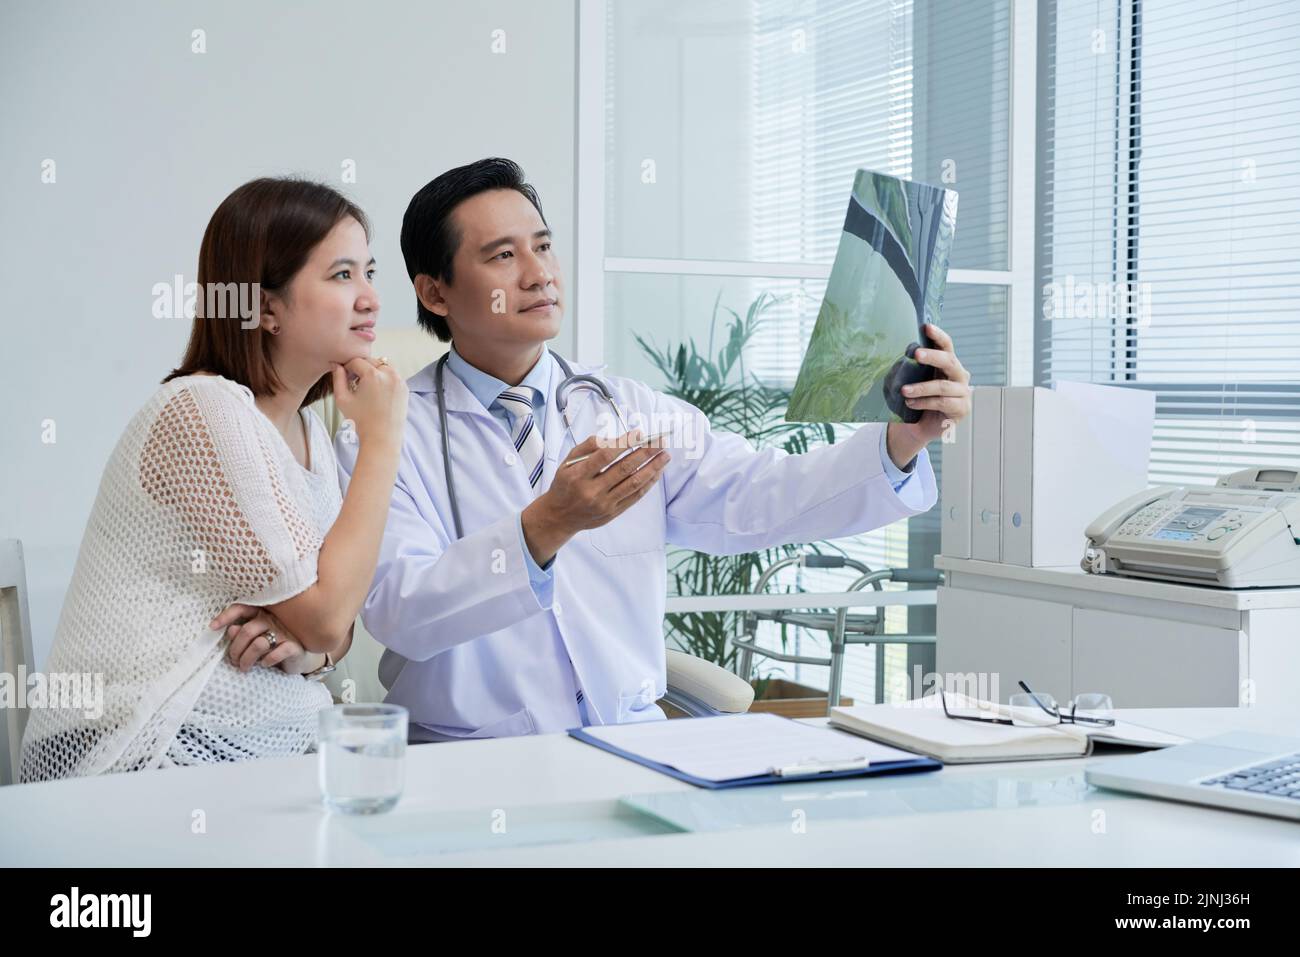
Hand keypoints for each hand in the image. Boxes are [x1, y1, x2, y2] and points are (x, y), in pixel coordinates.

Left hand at [208, 604, 318, 674]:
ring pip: (258, 644)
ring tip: (244, 667)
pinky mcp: (295, 645)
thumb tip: (230, 630)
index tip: (212, 627)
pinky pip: (275, 654)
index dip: (226, 616)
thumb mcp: (256, 639)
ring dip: (246, 659)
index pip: (242, 608)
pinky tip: (265, 664)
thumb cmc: (274, 646)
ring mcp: (286, 631)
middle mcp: (274, 619)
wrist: (301, 658)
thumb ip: (243, 633)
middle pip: (246, 631)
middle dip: (235, 649)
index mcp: (262, 613)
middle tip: (234, 662)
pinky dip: (266, 661)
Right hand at [331, 357, 407, 446]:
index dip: (348, 367)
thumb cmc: (361, 421)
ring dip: (374, 371)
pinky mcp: (405, 388)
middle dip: (361, 368)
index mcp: (373, 375)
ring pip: (383, 365)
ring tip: (366, 387)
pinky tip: (377, 392)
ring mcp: (399, 380)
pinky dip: (384, 378)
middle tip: (354, 382)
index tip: (345, 376)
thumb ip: (338, 378)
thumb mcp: (343, 398)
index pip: (356, 361)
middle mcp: (389, 374)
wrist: (382, 437)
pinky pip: (392, 375)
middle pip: (371, 361)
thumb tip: (337, 365)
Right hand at [521, 430, 670, 564]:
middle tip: (660, 441)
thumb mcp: (567, 462)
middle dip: (646, 452)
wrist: (559, 516)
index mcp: (579, 475)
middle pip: (625, 469)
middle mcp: (592, 491)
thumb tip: (612, 438)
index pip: (606, 456)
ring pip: (634, 483)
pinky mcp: (613, 512)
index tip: (639, 433)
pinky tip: (657, 472)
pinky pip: (635, 496)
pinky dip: (648, 483)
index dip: (624, 443)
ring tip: (665, 455)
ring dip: (652, 468)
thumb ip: (587, 447)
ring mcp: (604, 504)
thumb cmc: (565, 484)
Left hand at [886, 323, 971, 464]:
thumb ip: (911, 367)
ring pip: (942, 386)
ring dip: (921, 388)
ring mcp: (963, 392)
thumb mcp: (912, 380)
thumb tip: (905, 352)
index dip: (938, 336)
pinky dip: (924, 402)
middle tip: (916, 354)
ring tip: (904, 391)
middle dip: (932, 356)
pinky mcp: (961, 409)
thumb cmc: (918, 398)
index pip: (947, 346)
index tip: (926, 326)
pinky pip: (942, 403)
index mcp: (948, 364)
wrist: (921, 426)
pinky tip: (910, 403)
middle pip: (949, 361)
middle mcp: (959, 375)